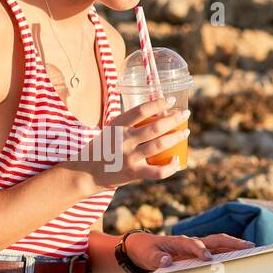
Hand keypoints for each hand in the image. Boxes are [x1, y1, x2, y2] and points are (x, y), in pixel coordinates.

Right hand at [60, 96, 190, 192]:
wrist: (86, 172)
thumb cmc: (103, 148)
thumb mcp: (112, 130)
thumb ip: (130, 123)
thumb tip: (157, 112)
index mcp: (118, 125)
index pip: (141, 110)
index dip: (158, 104)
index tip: (170, 100)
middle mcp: (124, 140)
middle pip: (155, 126)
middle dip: (174, 119)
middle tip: (185, 114)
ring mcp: (129, 157)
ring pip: (159, 145)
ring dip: (176, 137)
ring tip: (186, 132)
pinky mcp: (133, 173)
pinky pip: (157, 171)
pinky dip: (170, 167)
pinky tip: (177, 159)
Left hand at [126, 232, 255, 270]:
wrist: (142, 248)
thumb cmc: (145, 251)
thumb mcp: (146, 255)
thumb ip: (155, 258)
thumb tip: (166, 260)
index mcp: (179, 242)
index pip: (193, 245)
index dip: (201, 251)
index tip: (209, 259)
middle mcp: (192, 243)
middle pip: (216, 240)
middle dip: (232, 243)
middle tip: (249, 247)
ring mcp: (197, 248)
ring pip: (220, 245)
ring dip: (236, 248)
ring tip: (253, 251)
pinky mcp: (199, 254)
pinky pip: (218, 252)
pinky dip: (230, 254)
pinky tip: (242, 260)